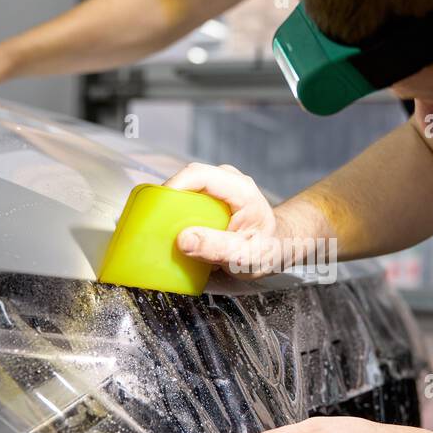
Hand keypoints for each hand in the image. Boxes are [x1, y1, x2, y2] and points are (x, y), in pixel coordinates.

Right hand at [164, 162, 285, 278]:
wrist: (277, 248)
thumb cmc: (268, 250)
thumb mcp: (246, 256)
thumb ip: (217, 249)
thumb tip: (183, 240)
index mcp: (240, 189)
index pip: (199, 176)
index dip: (173, 187)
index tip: (156, 208)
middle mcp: (228, 181)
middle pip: (186, 180)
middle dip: (167, 200)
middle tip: (155, 226)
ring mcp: (218, 187)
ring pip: (184, 189)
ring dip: (170, 209)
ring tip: (163, 232)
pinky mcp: (210, 197)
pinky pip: (186, 200)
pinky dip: (177, 215)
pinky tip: (175, 232)